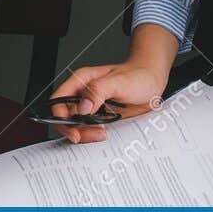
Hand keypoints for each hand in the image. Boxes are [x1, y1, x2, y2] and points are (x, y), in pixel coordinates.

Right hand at [47, 59, 168, 143]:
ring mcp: (92, 107)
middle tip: (92, 135)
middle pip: (66, 117)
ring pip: (77, 126)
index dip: (60, 118)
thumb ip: (97, 91)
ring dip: (85, 134)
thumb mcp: (117, 81)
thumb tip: (82, 107)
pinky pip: (91, 129)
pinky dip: (93, 136)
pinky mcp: (102, 118)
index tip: (74, 131)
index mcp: (80, 82)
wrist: (154, 82)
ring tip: (102, 134)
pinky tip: (104, 135)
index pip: (59, 101)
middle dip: (75, 129)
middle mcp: (83, 95)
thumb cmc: (137, 75)